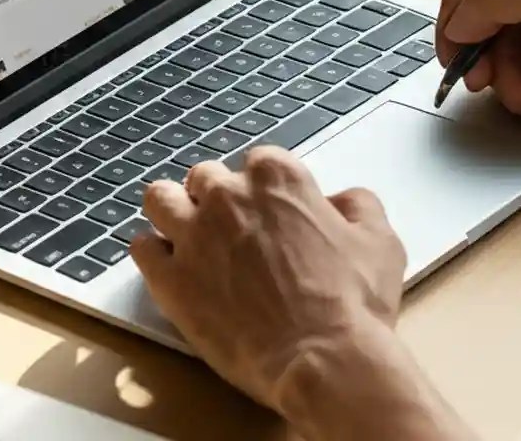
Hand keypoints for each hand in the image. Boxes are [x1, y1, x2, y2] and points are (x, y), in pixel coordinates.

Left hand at [131, 146, 406, 411]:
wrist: (323, 359)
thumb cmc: (354, 303)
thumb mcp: (380, 242)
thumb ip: (359, 206)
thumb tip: (343, 201)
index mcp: (278, 178)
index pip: (259, 162)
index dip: (265, 189)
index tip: (272, 212)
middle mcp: (229, 196)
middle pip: (206, 177)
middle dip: (218, 198)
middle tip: (232, 230)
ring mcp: (194, 235)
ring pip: (160, 199)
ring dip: (173, 211)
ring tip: (187, 236)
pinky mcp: (170, 278)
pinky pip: (141, 248)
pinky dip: (153, 253)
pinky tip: (169, 267)